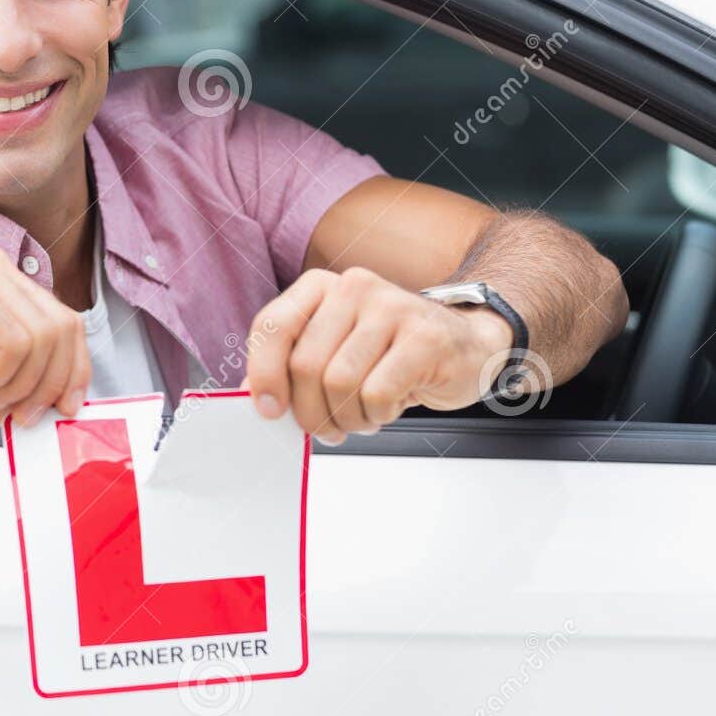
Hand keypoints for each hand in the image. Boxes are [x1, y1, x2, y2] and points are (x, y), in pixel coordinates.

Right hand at [0, 245, 90, 427]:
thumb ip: (27, 380)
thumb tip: (67, 395)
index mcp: (0, 280)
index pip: (66, 320)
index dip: (75, 369)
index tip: (65, 407)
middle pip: (63, 328)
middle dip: (48, 384)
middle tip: (17, 413)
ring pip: (44, 337)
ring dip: (19, 385)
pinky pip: (16, 342)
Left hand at [244, 267, 513, 443]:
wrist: (466, 346)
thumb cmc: (392, 354)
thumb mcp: (335, 352)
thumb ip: (291, 368)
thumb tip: (249, 397)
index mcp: (321, 286)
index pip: (272, 327)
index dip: (264, 374)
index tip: (268, 410)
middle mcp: (354, 287)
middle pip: (306, 366)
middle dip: (311, 413)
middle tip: (327, 428)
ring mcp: (392, 307)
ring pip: (340, 383)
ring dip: (347, 418)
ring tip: (362, 417)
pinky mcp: (424, 337)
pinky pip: (377, 393)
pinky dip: (377, 415)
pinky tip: (388, 408)